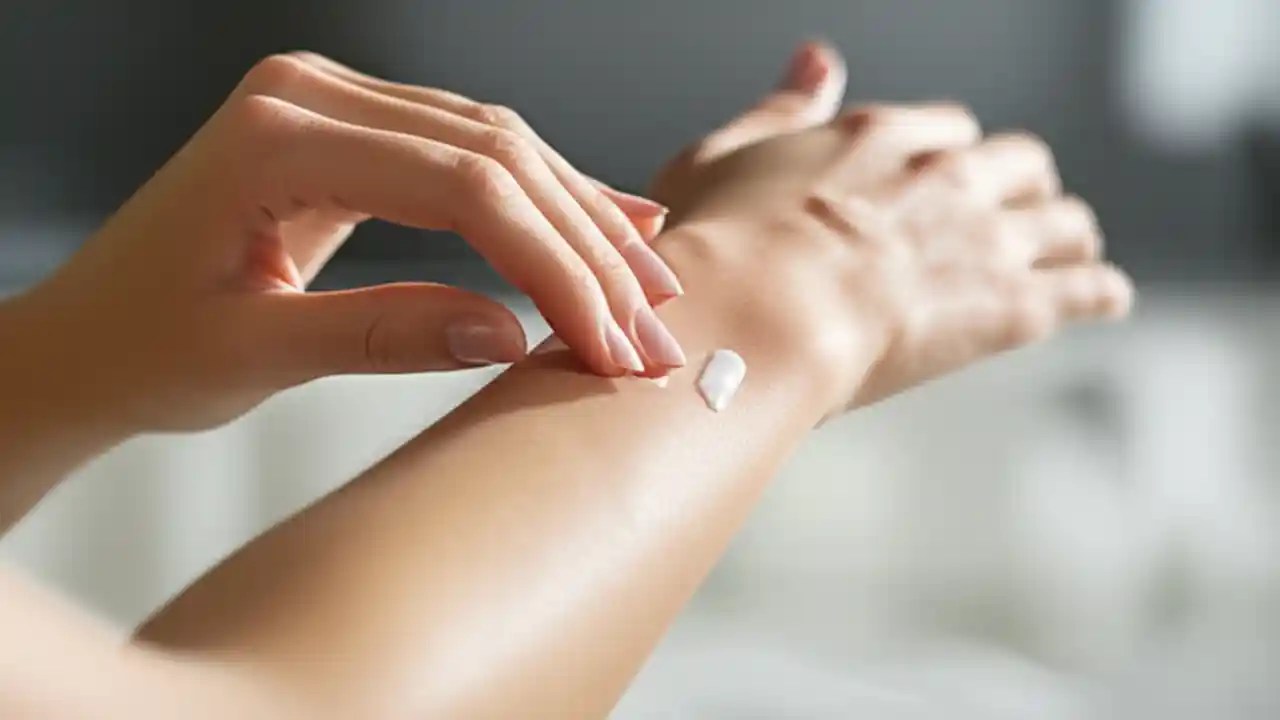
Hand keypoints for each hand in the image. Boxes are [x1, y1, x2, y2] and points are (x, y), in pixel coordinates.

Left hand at [18, 52, 687, 432]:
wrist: (85, 338)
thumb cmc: (142, 348)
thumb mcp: (252, 355)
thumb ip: (381, 336)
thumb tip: (510, 336)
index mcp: (276, 138)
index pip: (463, 187)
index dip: (553, 266)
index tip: (609, 342)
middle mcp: (309, 94)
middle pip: (497, 154)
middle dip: (587, 248)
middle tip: (652, 327)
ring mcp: (332, 101)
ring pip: (498, 146)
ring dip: (581, 221)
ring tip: (648, 287)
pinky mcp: (351, 129)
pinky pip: (470, 151)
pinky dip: (542, 195)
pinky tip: (604, 218)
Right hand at [650, 43, 1132, 414]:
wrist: (753, 319)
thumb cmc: (719, 251)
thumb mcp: (722, 157)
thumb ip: (783, 110)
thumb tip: (818, 60)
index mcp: (878, 138)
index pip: (947, 131)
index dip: (950, 159)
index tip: (943, 183)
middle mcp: (944, 176)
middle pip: (1019, 165)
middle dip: (1019, 189)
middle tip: (1012, 217)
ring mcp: (984, 240)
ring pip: (1065, 222)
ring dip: (1067, 236)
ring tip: (1069, 255)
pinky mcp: (1010, 306)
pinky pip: (1088, 289)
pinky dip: (1100, 292)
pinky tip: (1104, 299)